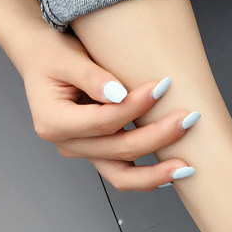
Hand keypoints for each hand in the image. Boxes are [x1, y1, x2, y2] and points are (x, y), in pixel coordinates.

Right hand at [18, 27, 197, 190]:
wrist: (43, 60)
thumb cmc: (52, 56)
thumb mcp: (64, 57)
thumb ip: (91, 76)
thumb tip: (119, 94)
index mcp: (54, 122)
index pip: (103, 121)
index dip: (134, 107)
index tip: (161, 87)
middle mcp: (68, 144)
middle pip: (119, 149)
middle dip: (157, 136)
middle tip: (188, 118)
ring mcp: (85, 152)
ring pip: (123, 175)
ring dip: (157, 172)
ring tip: (188, 167)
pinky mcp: (100, 154)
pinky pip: (125, 173)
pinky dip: (150, 176)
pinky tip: (174, 173)